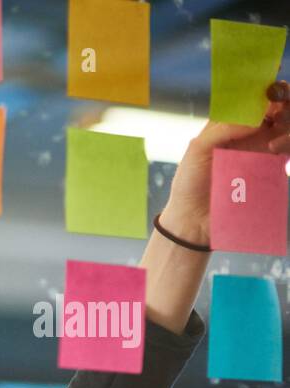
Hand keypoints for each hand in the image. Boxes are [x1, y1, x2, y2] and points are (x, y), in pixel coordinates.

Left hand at [160, 80, 289, 244]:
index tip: (276, 88)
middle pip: (275, 111)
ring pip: (284, 130)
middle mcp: (248, 134)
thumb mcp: (198, 149)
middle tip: (281, 110)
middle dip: (284, 106)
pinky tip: (280, 146)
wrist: (193, 219)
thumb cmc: (189, 183)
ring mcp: (260, 151)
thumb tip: (256, 118)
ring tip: (280, 129)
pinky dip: (288, 145)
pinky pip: (285, 153)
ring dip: (287, 124)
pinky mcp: (268, 170)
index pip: (252, 101)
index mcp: (229, 125)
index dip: (266, 92)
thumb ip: (223, 129)